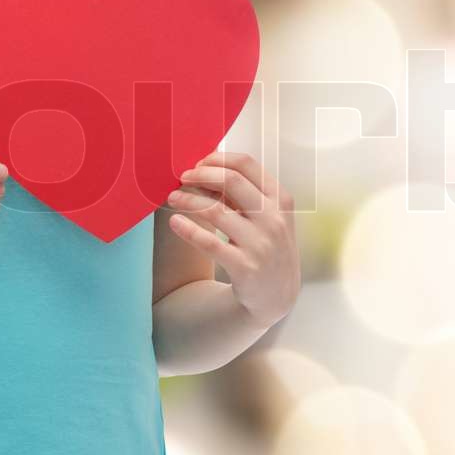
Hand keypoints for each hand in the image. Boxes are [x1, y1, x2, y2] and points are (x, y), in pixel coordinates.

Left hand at [165, 150, 300, 330]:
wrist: (276, 295)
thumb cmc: (267, 247)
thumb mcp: (269, 217)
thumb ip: (245, 195)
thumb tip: (206, 170)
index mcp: (281, 200)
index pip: (247, 164)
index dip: (218, 159)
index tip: (199, 163)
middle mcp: (274, 219)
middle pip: (231, 180)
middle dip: (201, 174)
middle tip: (182, 177)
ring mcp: (260, 243)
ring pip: (215, 210)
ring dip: (187, 200)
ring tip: (173, 198)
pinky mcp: (244, 266)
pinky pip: (208, 242)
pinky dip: (187, 229)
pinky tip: (175, 222)